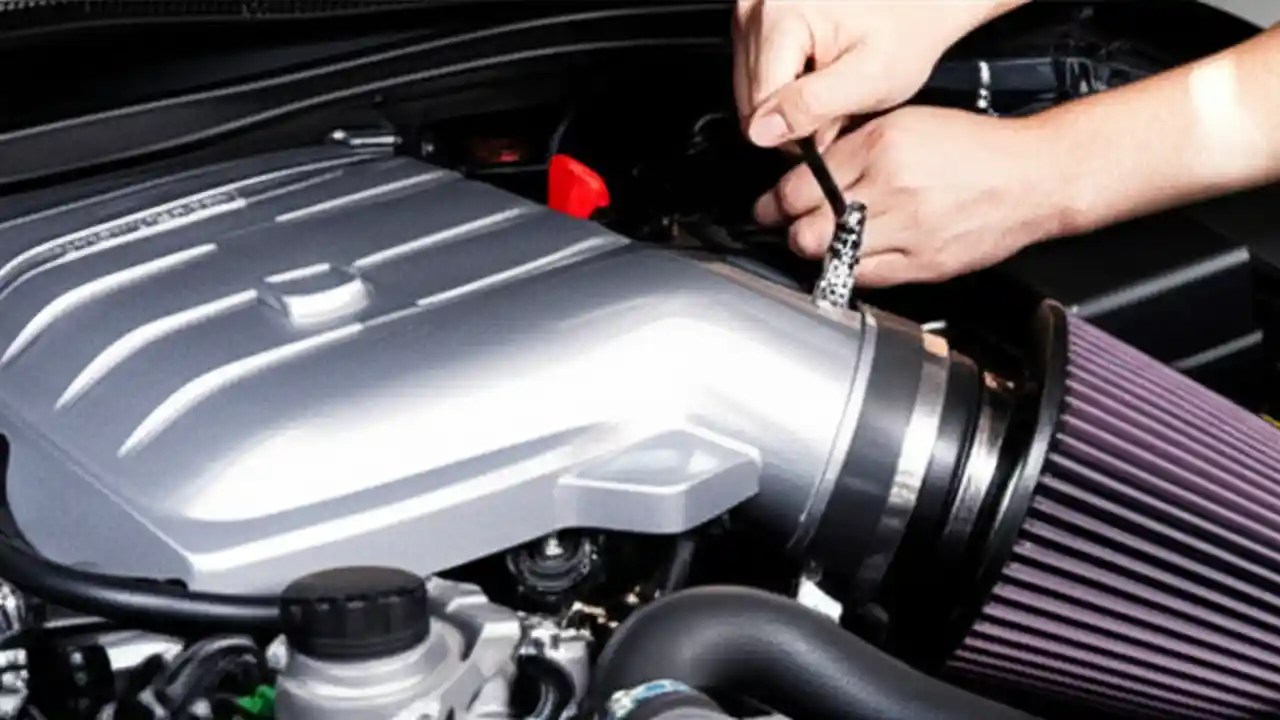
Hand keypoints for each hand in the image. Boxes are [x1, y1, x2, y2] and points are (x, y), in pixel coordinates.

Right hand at [733, 0, 1024, 148]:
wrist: (921, 0)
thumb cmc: (906, 29)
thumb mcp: (869, 78)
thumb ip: (812, 107)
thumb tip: (762, 132)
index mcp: (779, 16)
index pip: (758, 107)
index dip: (794, 132)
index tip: (830, 124)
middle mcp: (755, 7)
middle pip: (751, 97)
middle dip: (792, 115)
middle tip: (837, 103)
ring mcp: (752, 9)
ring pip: (751, 88)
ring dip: (789, 99)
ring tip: (830, 83)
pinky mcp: (755, 16)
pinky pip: (756, 70)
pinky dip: (787, 81)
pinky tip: (817, 70)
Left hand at [754, 106, 1068, 287]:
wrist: (1034, 177)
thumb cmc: (974, 148)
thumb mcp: (906, 123)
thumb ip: (852, 147)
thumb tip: (803, 172)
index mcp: (883, 146)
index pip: (801, 184)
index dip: (776, 200)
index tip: (771, 205)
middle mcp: (893, 189)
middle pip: (808, 229)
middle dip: (790, 231)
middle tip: (789, 227)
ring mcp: (909, 231)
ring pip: (832, 258)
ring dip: (817, 254)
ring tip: (822, 243)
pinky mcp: (924, 265)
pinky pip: (866, 278)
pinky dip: (849, 270)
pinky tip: (851, 258)